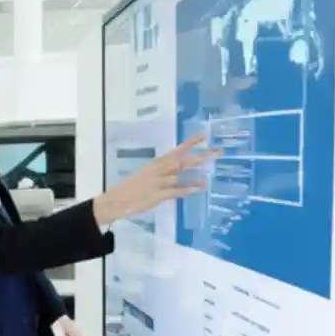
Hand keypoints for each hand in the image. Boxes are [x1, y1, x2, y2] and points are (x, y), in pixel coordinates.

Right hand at [93, 133, 220, 226]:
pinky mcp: (157, 195)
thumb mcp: (147, 174)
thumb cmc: (131, 187)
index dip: (191, 142)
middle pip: (182, 160)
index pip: (176, 150)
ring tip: (210, 174)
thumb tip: (178, 169)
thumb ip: (163, 171)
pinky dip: (189, 190)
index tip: (205, 135)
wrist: (116, 200)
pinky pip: (176, 191)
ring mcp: (158, 182)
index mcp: (156, 163)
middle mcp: (159, 170)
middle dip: (201, 156)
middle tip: (218, 152)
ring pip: (180, 175)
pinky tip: (200, 189)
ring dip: (196, 174)